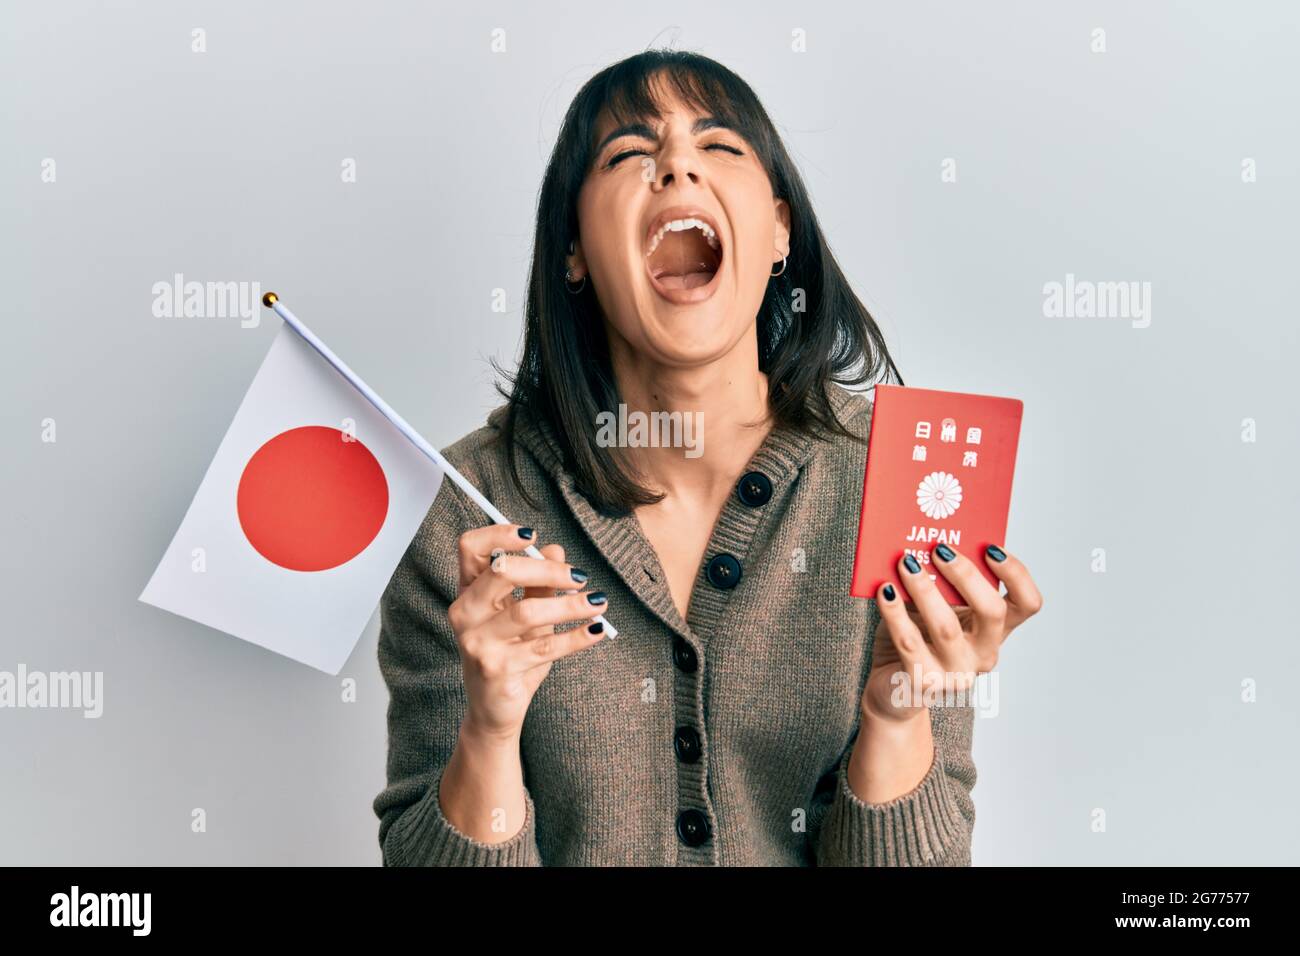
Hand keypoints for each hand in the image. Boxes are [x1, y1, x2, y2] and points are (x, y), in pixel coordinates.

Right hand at [447, 524, 608, 740]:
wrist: (495, 709)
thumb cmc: (510, 655)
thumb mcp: (525, 614)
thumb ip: (538, 584)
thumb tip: (555, 550)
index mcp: (468, 592)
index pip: (470, 548)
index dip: (499, 534)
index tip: (532, 534)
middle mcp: (465, 613)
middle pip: (502, 571)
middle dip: (547, 569)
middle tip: (579, 576)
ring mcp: (476, 642)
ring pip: (527, 611)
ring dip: (570, 605)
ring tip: (598, 603)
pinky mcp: (496, 668)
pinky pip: (544, 646)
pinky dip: (576, 637)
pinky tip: (596, 630)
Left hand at [862, 544, 1041, 722]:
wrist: (892, 690)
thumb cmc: (917, 640)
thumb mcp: (937, 609)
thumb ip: (940, 583)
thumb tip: (926, 543)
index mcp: (994, 630)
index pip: (1026, 603)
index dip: (1015, 574)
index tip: (991, 548)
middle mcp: (983, 653)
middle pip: (992, 612)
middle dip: (966, 575)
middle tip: (939, 550)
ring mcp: (956, 673)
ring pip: (947, 627)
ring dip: (925, 589)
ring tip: (906, 563)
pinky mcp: (925, 684)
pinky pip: (909, 643)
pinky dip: (895, 613)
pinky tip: (885, 591)